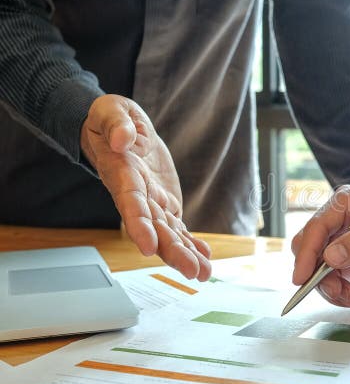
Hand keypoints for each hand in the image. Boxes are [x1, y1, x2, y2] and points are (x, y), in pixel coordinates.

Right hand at [80, 95, 211, 279]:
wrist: (118, 128)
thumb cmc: (109, 119)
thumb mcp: (111, 110)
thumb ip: (118, 123)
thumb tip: (123, 138)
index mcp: (122, 174)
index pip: (131, 203)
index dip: (139, 226)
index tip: (148, 247)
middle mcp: (137, 195)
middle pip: (155, 227)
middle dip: (172, 251)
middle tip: (192, 271)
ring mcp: (152, 201)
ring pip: (169, 232)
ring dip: (185, 253)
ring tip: (204, 273)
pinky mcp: (165, 202)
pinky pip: (177, 226)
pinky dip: (190, 241)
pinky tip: (204, 257)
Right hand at [291, 179, 349, 306]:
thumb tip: (331, 256)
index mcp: (346, 203)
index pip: (316, 227)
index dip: (306, 253)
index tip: (303, 277)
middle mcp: (337, 221)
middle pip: (308, 249)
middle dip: (315, 273)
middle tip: (335, 290)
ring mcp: (339, 242)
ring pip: (313, 268)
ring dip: (325, 286)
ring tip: (348, 296)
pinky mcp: (344, 262)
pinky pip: (325, 279)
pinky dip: (334, 292)